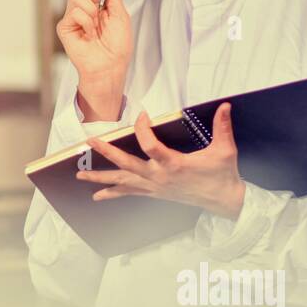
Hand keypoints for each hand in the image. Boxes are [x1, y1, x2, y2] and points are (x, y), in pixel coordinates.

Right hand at [56, 0, 131, 115]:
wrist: (110, 65)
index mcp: (96, 1)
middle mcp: (82, 6)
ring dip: (91, 11)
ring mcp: (72, 16)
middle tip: (101, 7)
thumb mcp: (120, 12)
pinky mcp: (64, 26)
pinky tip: (89, 35)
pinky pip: (74, 12)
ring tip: (95, 27)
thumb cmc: (117, 44)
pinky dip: (86, 23)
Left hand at [77, 102, 245, 219]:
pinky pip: (129, 193)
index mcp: (174, 165)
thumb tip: (226, 106)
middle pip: (127, 165)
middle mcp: (159, 177)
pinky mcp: (154, 193)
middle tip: (90, 142)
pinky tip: (96, 196)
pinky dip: (112, 193)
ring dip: (100, 178)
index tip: (142, 114)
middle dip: (107, 153)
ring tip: (80, 175)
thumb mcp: (225, 150)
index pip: (151, 146)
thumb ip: (223, 127)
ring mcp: (154, 187)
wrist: (223, 201)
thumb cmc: (222, 175)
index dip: (143, 129)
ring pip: (123, 182)